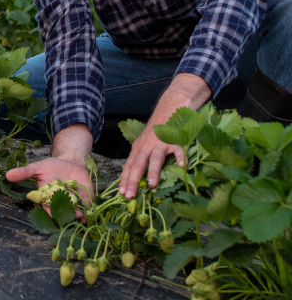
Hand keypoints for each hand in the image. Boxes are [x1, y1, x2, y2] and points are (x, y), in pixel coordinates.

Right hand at [7, 123, 93, 214]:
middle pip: (63, 213)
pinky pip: (88, 206)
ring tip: (82, 216)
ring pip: (76, 212)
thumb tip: (7, 175)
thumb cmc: (51, 166)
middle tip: (73, 216)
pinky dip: (90, 209)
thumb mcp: (37, 167)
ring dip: (80, 215)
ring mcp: (74, 202)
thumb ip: (25, 173)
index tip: (54, 214)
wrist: (69, 161)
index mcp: (48, 199)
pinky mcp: (86, 198)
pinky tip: (91, 212)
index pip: (48, 208)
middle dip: (68, 215)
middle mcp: (60, 203)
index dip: (51, 212)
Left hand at [119, 74, 210, 197]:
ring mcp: (160, 142)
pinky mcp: (175, 138)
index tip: (121, 194)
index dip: (125, 180)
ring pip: (155, 158)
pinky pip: (178, 148)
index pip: (128, 166)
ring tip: (152, 185)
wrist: (170, 107)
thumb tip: (139, 177)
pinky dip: (181, 157)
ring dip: (153, 172)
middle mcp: (147, 146)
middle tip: (129, 196)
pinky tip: (183, 167)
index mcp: (139, 148)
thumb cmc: (158, 129)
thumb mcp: (146, 143)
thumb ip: (143, 157)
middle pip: (137, 165)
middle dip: (132, 181)